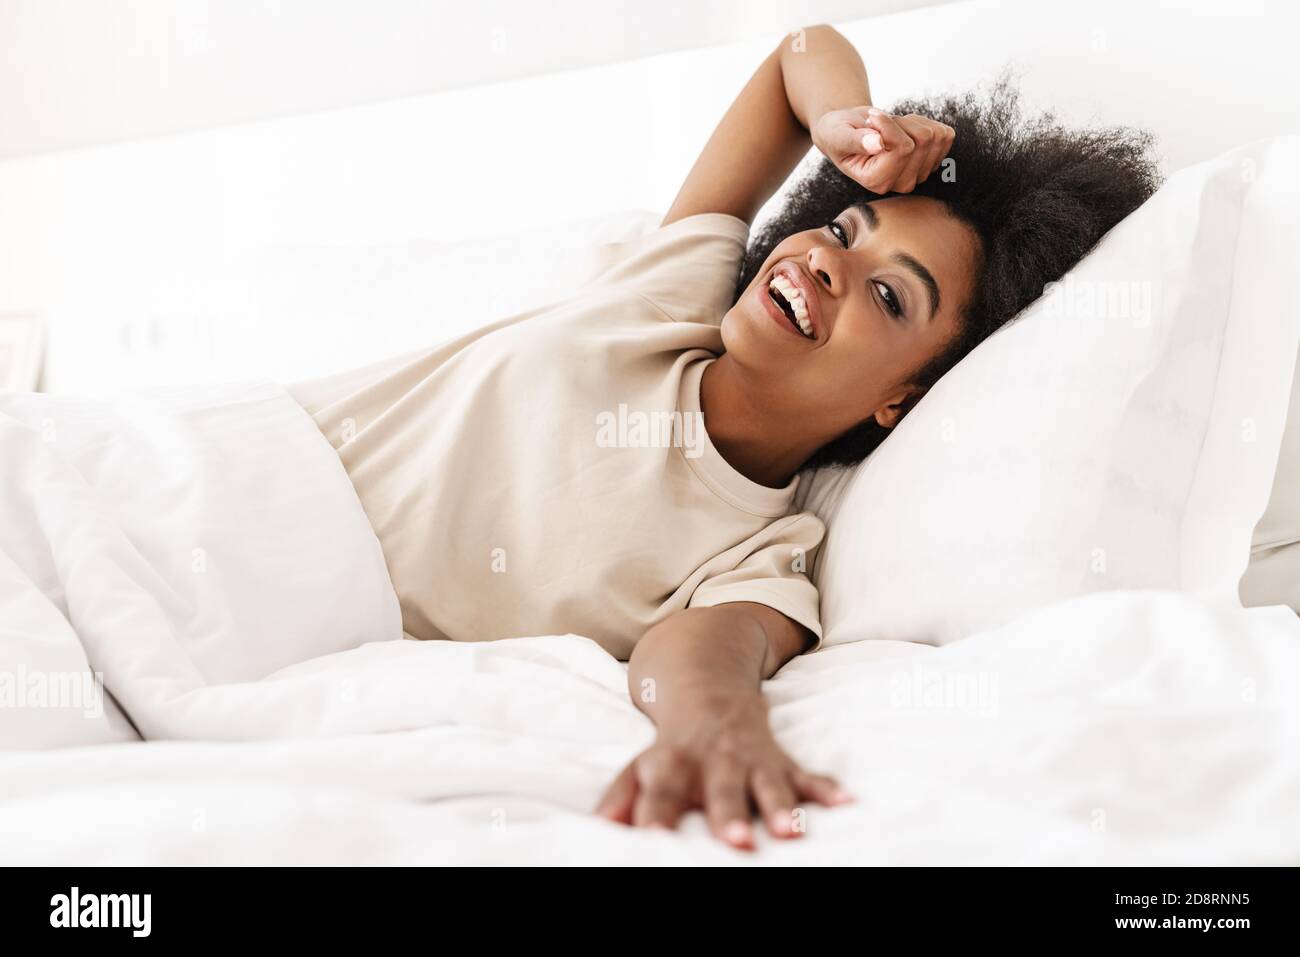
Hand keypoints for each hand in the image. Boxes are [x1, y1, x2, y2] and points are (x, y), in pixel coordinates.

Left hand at [593, 696, 853, 849]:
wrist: (708, 687)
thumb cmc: (673, 744)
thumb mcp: (641, 764)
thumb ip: (622, 795)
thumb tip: (600, 826)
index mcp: (673, 761)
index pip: (660, 790)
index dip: (655, 813)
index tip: (651, 838)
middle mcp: (714, 760)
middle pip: (721, 789)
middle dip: (728, 813)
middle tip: (734, 840)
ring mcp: (750, 759)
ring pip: (768, 783)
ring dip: (780, 806)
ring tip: (791, 831)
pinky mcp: (779, 760)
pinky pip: (806, 775)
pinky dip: (826, 788)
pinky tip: (846, 802)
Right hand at [812, 105, 954, 194]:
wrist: (848, 132)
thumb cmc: (839, 134)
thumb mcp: (838, 135)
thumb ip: (855, 141)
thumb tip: (876, 144)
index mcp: (877, 182)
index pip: (904, 148)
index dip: (889, 125)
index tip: (870, 120)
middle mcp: (901, 184)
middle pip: (924, 140)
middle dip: (901, 123)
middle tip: (878, 126)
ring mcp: (919, 174)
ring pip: (934, 135)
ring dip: (911, 123)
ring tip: (888, 129)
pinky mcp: (933, 162)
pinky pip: (944, 134)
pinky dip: (924, 123)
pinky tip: (903, 131)